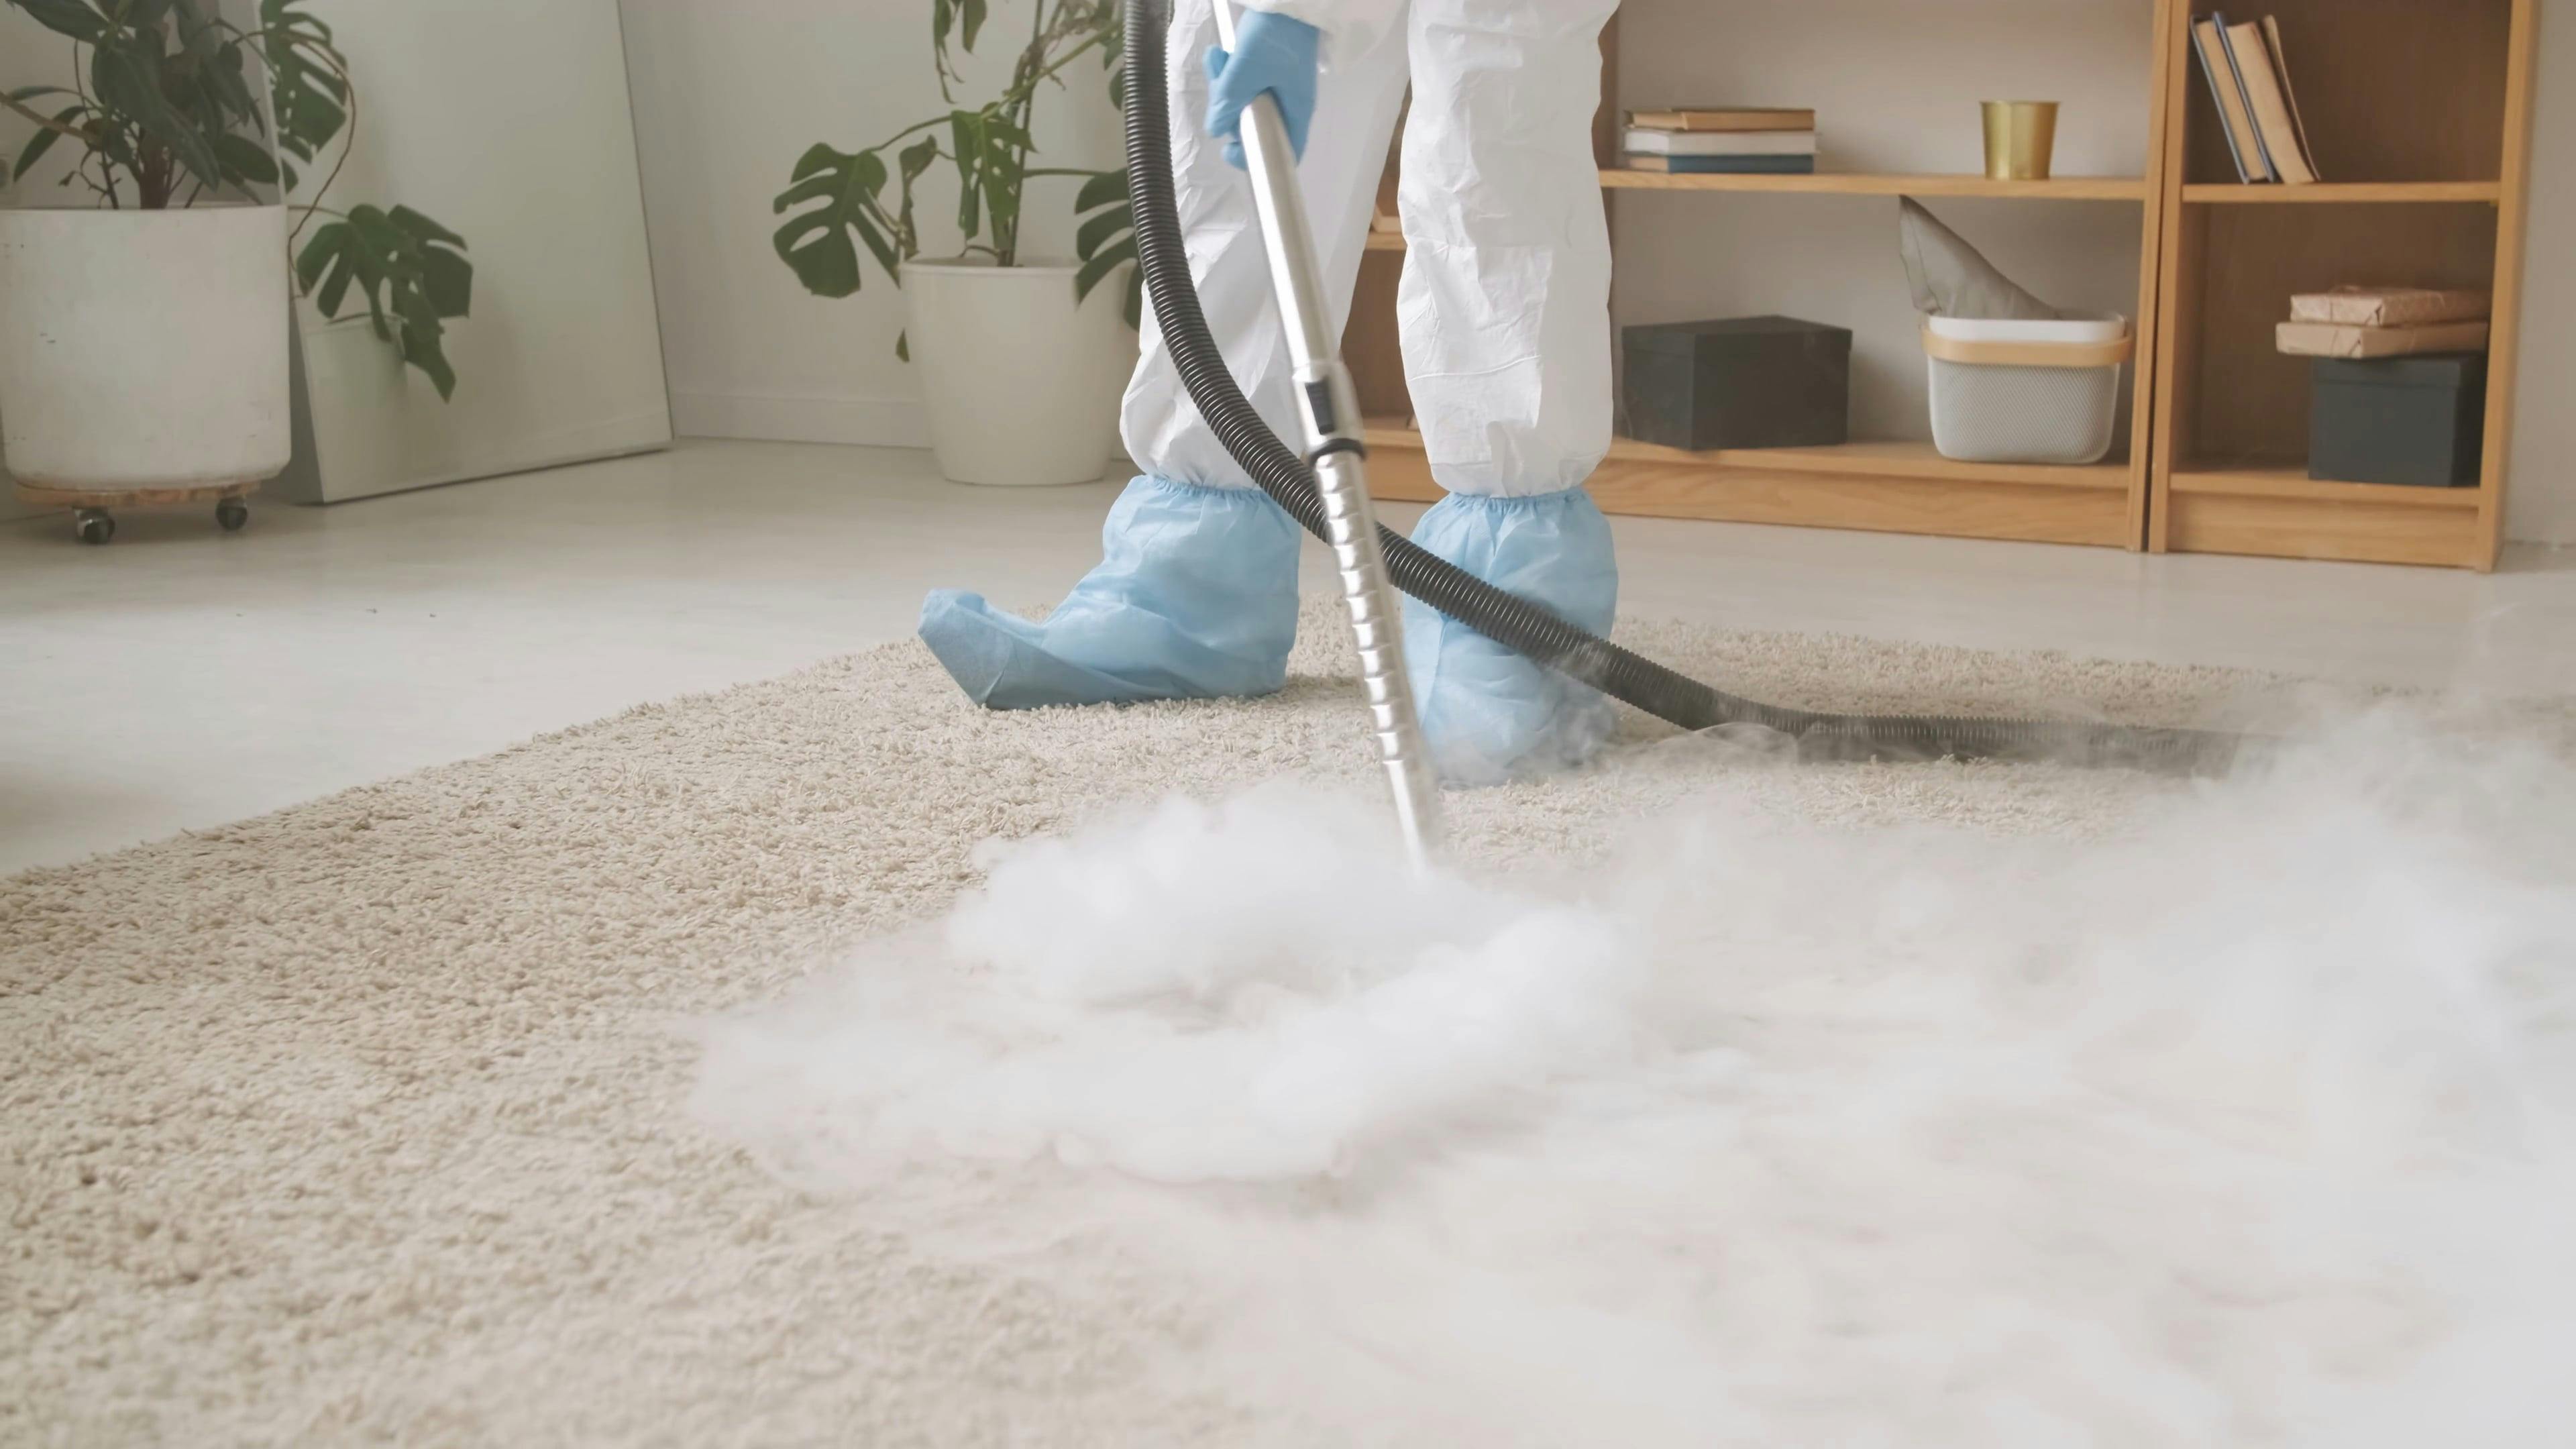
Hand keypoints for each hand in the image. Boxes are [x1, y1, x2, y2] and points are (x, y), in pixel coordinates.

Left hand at [1204, 10, 1320, 169]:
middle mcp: (1290, 103)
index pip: (1282, 152)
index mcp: (1295, 112)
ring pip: (1247, 101)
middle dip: (1229, 109)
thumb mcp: (1246, 70)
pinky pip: (1247, 80)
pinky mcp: (1271, 67)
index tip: (1230, 148)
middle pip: (1255, 124)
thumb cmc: (1276, 36)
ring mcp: (1280, 85)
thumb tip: (1216, 130)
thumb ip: (1228, 101)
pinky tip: (1219, 54)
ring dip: (1225, 85)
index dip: (1255, 157)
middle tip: (1217, 83)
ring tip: (1215, 58)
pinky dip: (1232, 72)